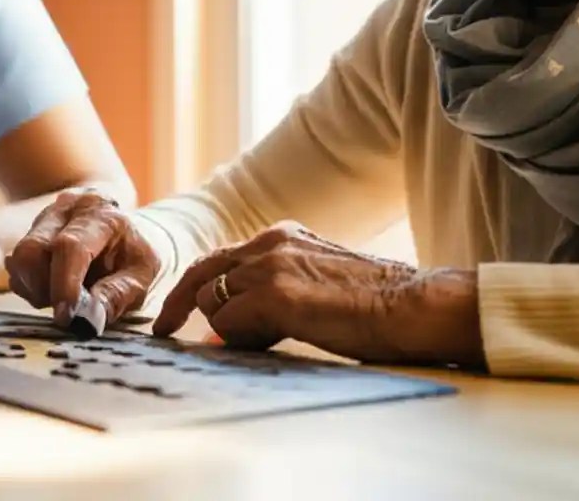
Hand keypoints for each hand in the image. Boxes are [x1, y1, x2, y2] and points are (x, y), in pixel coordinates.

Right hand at [5, 190, 158, 326]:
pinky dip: (29, 285)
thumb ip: (117, 296)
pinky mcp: (29, 232)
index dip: (63, 284)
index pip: (70, 246)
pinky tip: (53, 288)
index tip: (65, 317)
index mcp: (100, 215)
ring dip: (35, 288)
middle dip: (43, 288)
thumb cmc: (132, 256)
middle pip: (32, 249)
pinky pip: (15, 264)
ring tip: (62, 296)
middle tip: (65, 309)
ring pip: (19, 258)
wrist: (124, 233)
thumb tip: (86, 319)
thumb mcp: (141, 277)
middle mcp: (66, 208)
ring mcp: (43, 217)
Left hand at [153, 222, 482, 366]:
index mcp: (281, 235)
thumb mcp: (314, 284)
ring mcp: (270, 265)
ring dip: (227, 328)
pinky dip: (239, 339)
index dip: (196, 285)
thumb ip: (269, 297)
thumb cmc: (376, 304)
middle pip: (201, 271)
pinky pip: (229, 323)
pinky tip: (270, 343)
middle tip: (165, 329)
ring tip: (267, 340)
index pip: (220, 258)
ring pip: (213, 299)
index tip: (178, 312)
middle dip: (179, 303)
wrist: (414, 304)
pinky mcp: (276, 295)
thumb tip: (225, 330)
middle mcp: (269, 242)